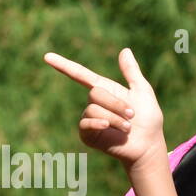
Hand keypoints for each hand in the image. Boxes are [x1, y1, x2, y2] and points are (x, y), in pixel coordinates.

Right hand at [43, 47, 166, 172]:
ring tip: (127, 127)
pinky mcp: (87, 135)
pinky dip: (98, 124)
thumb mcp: (142, 91)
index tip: (47, 57)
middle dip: (116, 104)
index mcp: (105, 89)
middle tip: (132, 114)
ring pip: (93, 110)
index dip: (64, 65)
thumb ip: (131, 72)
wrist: (148, 145)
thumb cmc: (148, 118)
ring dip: (114, 118)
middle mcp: (95, 103)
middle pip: (95, 93)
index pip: (80, 75)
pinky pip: (86, 124)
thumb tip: (125, 50)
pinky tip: (109, 128)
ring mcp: (89, 119)